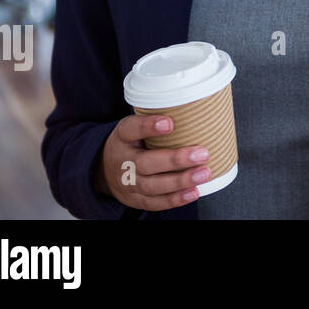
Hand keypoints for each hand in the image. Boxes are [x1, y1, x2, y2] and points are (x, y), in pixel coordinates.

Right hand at [95, 114, 212, 210]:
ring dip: (180, 181)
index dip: (148, 126)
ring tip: (204, 173)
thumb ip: (156, 118)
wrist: (105, 170)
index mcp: (122, 137)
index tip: (169, 122)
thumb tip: (195, 107)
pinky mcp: (135, 199)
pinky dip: (174, 199)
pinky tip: (194, 192)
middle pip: (145, 163)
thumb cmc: (132, 142)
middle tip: (202, 153)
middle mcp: (122, 161)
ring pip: (152, 186)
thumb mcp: (135, 126)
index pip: (131, 129)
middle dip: (175, 160)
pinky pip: (154, 202)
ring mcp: (128, 183)